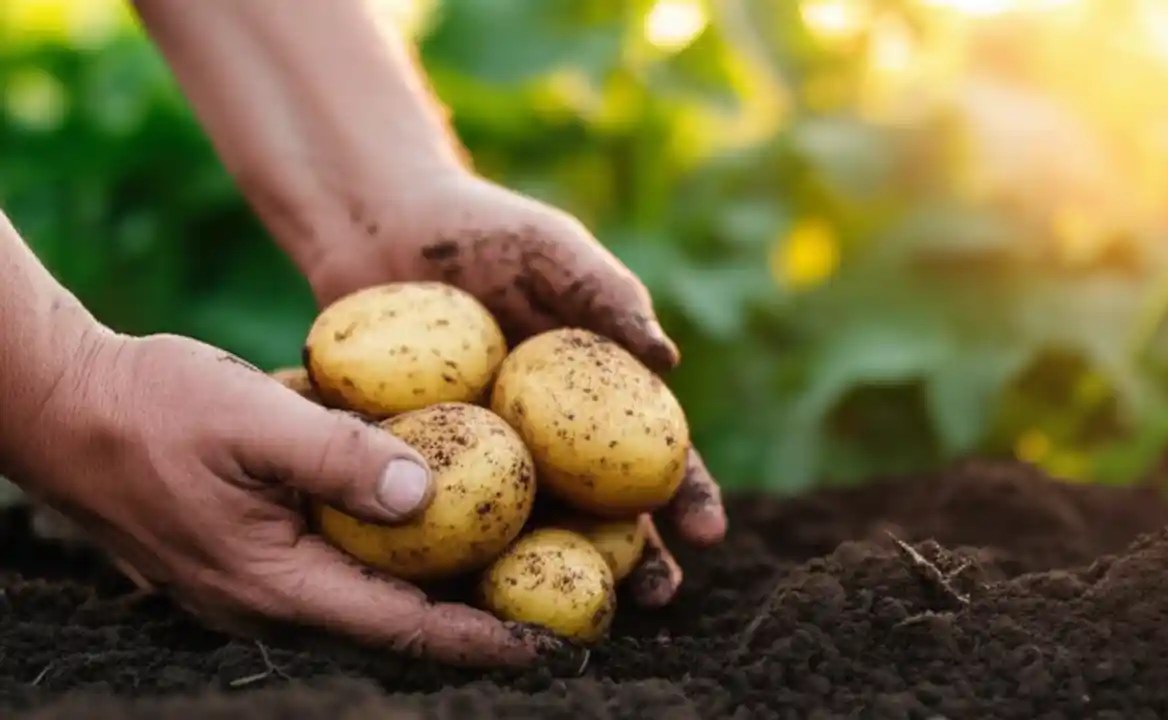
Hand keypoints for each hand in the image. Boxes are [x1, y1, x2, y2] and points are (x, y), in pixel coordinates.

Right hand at [10, 329, 559, 666]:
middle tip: (554, 612)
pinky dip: (391, 566)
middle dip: (473, 626)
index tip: (548, 646)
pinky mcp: (250, 559)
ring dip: (436, 597)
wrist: (62, 410)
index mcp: (276, 585)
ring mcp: (256, 588)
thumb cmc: (150, 408)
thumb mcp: (252, 418)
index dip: (482, 641)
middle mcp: (271, 604)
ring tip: (510, 575)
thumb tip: (424, 494)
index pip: (404, 630)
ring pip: (368, 606)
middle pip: (396, 630)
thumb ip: (338, 457)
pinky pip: (337, 577)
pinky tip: (425, 531)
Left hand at [298, 170, 727, 604]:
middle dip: (633, 558)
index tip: (707, 530)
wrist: (380, 226)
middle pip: (601, 510)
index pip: (655, 454)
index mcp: (595, 396)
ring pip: (526, 527)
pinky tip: (465, 583)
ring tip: (569, 612)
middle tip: (653, 596)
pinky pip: (442, 508)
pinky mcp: (419, 459)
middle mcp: (547, 438)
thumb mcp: (551, 250)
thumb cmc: (481, 229)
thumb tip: (667, 361)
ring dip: (552, 575)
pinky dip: (456, 548)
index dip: (688, 494)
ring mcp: (483, 454)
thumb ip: (606, 294)